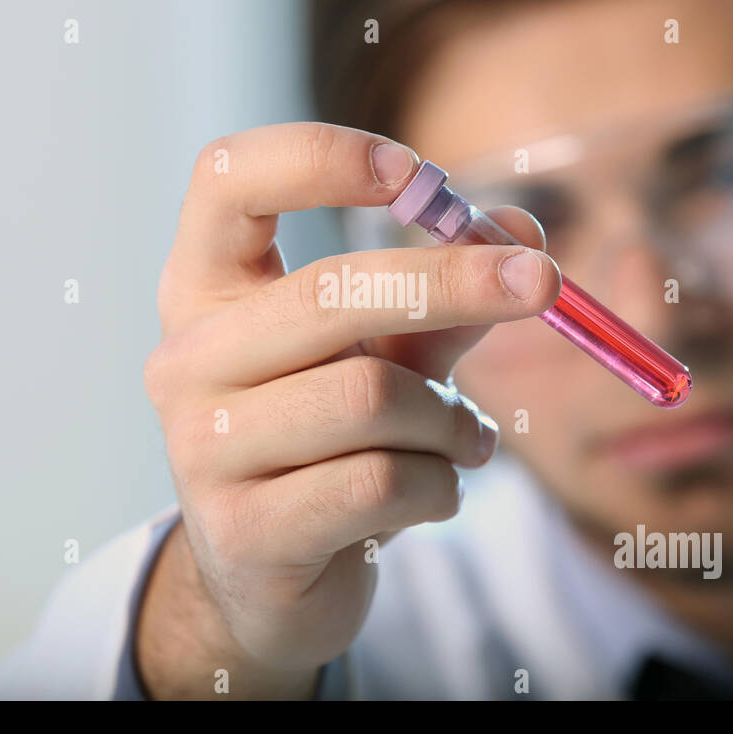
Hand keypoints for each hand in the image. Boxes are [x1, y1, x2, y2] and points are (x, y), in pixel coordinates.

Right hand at [135, 123, 559, 697]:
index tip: (416, 173)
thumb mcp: (380, 355)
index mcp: (205, 290)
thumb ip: (442, 298)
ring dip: (450, 419)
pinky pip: (379, 484)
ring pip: (370, 398)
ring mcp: (201, 449)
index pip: (229, 178)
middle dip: (456, 282)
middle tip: (545, 280)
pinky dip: (440, 485)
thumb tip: (524, 233)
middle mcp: (187, 359)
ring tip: (468, 439)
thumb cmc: (324, 442)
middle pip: (328, 292)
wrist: (267, 578)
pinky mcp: (243, 532)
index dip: (322, 155)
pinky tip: (438, 492)